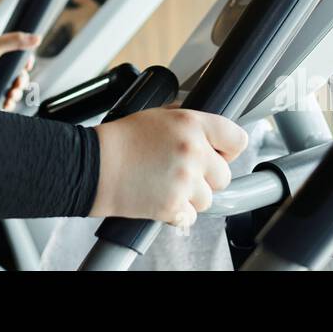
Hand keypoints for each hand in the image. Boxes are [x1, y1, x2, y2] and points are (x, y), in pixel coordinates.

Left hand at [0, 31, 39, 109]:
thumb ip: (15, 40)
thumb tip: (36, 38)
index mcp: (0, 52)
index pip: (20, 58)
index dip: (26, 64)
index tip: (26, 67)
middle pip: (19, 75)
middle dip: (22, 82)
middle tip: (17, 85)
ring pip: (14, 89)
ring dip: (17, 94)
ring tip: (10, 96)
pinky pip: (5, 100)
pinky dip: (9, 103)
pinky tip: (6, 104)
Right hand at [89, 106, 248, 226]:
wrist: (94, 165)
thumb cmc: (123, 140)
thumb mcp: (159, 115)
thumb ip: (190, 122)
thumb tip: (211, 132)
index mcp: (192, 124)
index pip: (237, 139)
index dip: (228, 149)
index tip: (219, 153)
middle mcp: (193, 151)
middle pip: (224, 176)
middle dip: (206, 177)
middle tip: (182, 171)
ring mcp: (185, 180)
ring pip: (208, 199)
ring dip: (191, 196)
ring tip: (166, 183)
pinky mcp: (174, 205)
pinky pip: (190, 216)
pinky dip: (177, 212)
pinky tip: (160, 196)